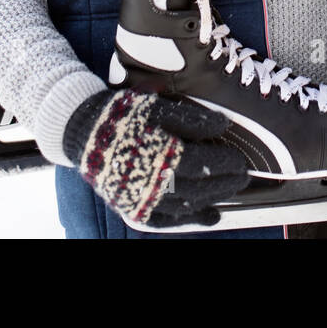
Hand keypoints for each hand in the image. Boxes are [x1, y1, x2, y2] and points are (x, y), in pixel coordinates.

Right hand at [63, 88, 250, 228]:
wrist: (83, 131)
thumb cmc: (123, 115)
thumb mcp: (158, 107)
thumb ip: (192, 118)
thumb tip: (223, 124)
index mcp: (162, 155)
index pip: (204, 164)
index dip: (226, 163)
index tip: (241, 161)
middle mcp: (154, 182)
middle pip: (199, 188)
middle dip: (225, 183)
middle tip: (243, 177)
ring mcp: (142, 199)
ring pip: (187, 206)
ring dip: (211, 200)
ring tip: (228, 192)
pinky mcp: (133, 208)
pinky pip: (167, 220)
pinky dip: (189, 219)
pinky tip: (208, 215)